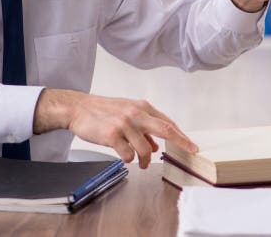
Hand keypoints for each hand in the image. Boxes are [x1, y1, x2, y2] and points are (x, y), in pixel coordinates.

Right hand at [33, 89, 197, 168]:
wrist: (78, 108)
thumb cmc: (103, 111)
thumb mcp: (126, 113)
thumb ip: (143, 127)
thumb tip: (155, 145)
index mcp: (141, 107)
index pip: (167, 123)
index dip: (181, 135)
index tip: (192, 146)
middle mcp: (135, 113)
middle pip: (164, 130)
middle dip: (180, 142)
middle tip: (191, 151)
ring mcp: (124, 123)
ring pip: (145, 149)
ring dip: (145, 161)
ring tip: (140, 164)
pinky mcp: (112, 135)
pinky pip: (128, 155)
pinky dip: (129, 159)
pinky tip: (124, 156)